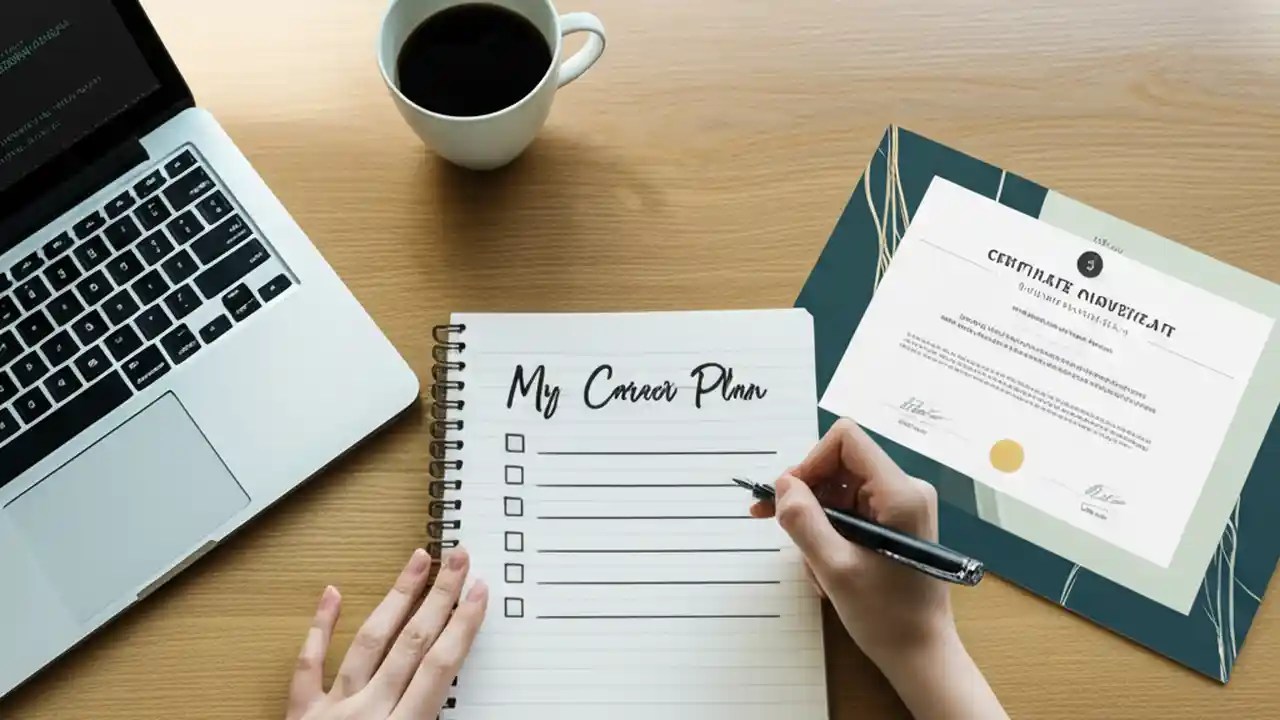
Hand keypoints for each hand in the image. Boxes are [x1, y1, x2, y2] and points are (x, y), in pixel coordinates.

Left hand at [286, 547, 487, 719]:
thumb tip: (455, 706)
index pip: (439, 668)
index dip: (462, 626)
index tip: (478, 592)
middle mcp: (366, 716)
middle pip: (411, 643)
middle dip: (438, 597)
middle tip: (457, 559)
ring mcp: (331, 712)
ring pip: (369, 642)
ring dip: (395, 598)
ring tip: (415, 562)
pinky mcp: (299, 716)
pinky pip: (308, 664)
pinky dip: (320, 626)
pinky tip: (332, 593)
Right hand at [752, 419, 950, 666]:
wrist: (920, 653)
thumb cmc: (885, 616)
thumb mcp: (835, 568)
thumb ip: (804, 521)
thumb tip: (783, 484)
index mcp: (899, 493)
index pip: (846, 440)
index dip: (811, 461)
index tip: (789, 496)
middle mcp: (905, 489)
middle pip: (840, 464)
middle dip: (808, 495)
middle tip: (777, 524)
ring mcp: (901, 506)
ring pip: (839, 490)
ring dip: (817, 522)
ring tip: (814, 564)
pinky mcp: (895, 521)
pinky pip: (850, 510)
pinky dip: (830, 534)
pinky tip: (826, 567)